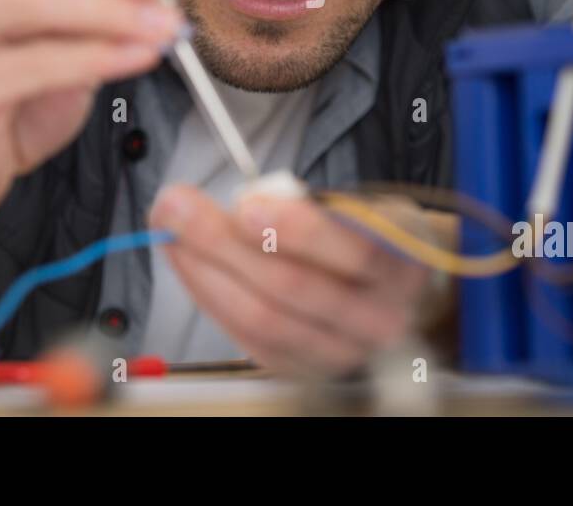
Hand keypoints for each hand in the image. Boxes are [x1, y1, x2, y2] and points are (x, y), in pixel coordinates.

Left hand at [149, 184, 440, 376]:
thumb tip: (244, 202)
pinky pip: (248, 340)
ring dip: (205, 272)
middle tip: (177, 207)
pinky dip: (211, 299)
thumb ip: (314, 205)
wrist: (399, 298)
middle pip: (293, 289)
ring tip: (171, 233)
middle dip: (224, 243)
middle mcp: (378, 320)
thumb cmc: (371, 239)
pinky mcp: (305, 370)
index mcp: (402, 267)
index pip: (354, 252)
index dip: (299, 230)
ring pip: (263, 320)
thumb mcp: (364, 207)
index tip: (246, 204)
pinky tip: (189, 265)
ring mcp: (340, 353)